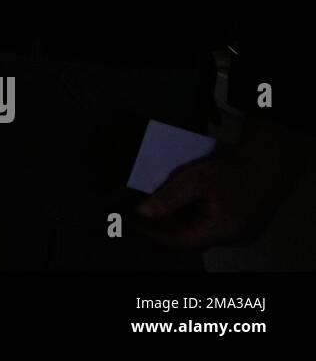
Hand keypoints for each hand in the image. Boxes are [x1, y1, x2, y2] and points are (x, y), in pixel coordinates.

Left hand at [136, 118, 311, 249]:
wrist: (268, 163)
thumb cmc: (232, 170)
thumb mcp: (195, 179)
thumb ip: (168, 198)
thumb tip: (142, 212)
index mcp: (222, 231)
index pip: (181, 242)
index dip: (157, 234)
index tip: (137, 223)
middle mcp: (233, 240)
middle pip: (192, 240)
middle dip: (168, 229)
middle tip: (146, 214)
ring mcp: (242, 236)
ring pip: (203, 235)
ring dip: (183, 224)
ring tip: (162, 209)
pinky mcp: (245, 228)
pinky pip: (215, 229)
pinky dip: (198, 221)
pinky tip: (185, 208)